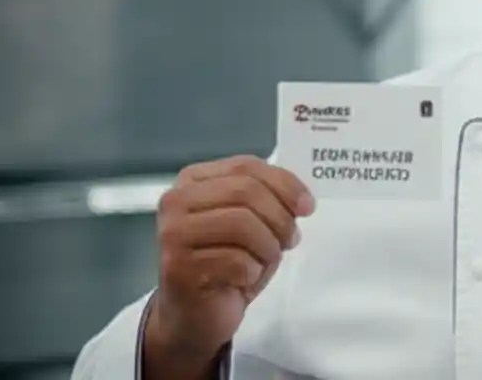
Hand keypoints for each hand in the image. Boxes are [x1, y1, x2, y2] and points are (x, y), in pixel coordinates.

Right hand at [143, 155, 314, 376]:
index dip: (284, 184)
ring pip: (242, 225)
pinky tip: (244, 280)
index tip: (308, 207)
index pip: (246, 165)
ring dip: (268, 247)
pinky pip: (236, 261)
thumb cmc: (226, 263)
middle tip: (291, 240)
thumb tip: (302, 201)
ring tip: (266, 261)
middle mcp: (177, 200)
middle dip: (279, 218)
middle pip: (245, 192)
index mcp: (194, 180)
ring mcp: (174, 233)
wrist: (195, 315)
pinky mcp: (178, 267)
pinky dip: (253, 271)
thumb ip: (269, 200)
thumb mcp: (252, 222)